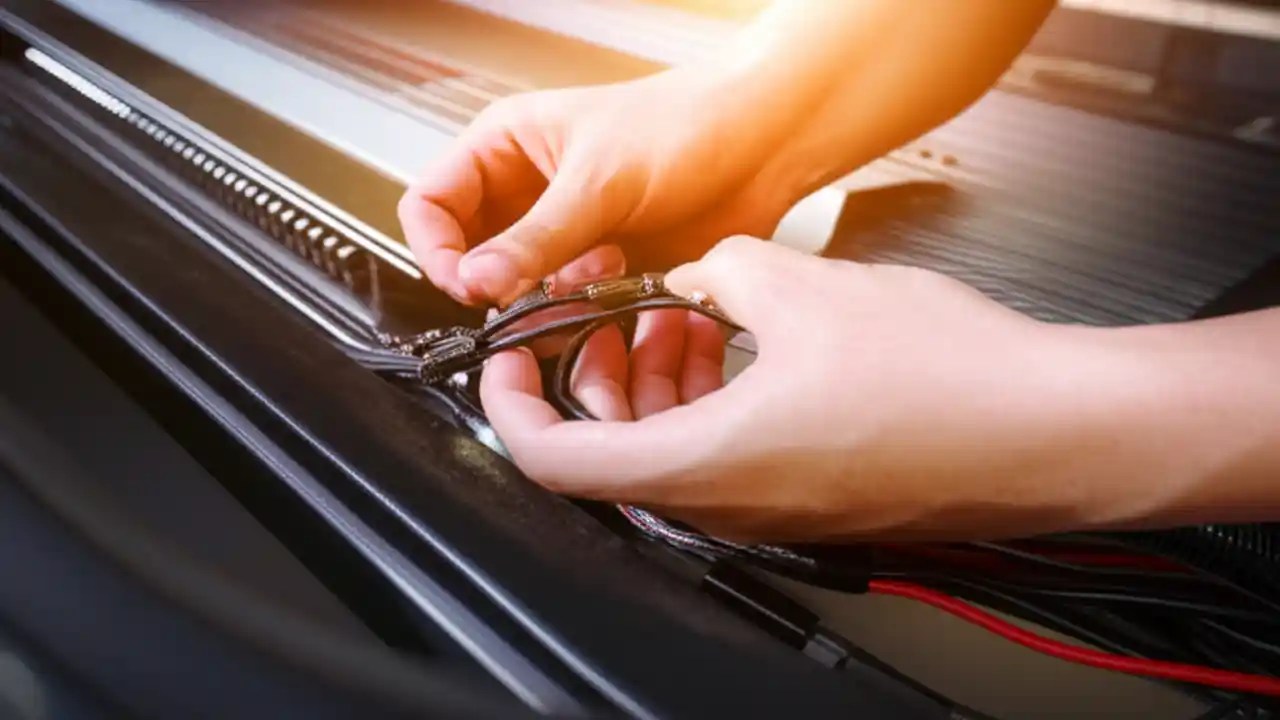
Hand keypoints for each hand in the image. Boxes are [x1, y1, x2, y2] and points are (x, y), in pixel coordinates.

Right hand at [397, 66, 818, 307]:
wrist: (763, 146)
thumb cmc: (685, 125)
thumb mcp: (598, 180)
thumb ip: (535, 238)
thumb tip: (478, 281)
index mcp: (506, 148)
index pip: (432, 204)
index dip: (438, 248)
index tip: (466, 283)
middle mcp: (528, 193)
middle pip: (473, 256)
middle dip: (498, 283)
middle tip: (524, 295)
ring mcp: (565, 233)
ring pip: (521, 289)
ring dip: (547, 298)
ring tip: (588, 278)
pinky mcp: (602, 267)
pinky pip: (568, 305)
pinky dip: (584, 309)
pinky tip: (618, 283)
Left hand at [479, 236, 1189, 542]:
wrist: (1052, 431)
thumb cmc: (949, 382)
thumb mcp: (801, 288)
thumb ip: (721, 271)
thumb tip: (704, 273)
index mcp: (706, 466)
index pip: (554, 461)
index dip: (509, 406)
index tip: (509, 359)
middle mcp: (729, 506)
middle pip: (610, 454)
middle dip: (595, 375)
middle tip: (616, 316)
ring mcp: (771, 511)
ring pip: (671, 454)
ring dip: (657, 384)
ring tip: (687, 315)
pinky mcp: (811, 499)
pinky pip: (727, 458)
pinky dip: (709, 402)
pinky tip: (742, 342)